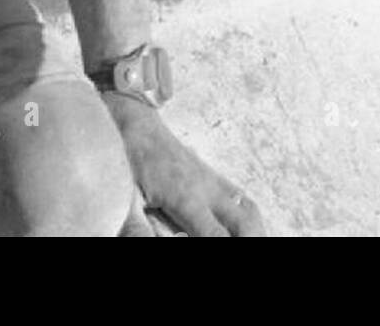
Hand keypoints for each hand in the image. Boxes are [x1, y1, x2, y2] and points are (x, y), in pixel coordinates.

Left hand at [105, 95, 266, 236]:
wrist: (136, 124)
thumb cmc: (127, 159)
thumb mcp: (126, 198)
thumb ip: (139, 229)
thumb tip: (147, 243)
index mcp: (186, 197)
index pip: (216, 236)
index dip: (226, 249)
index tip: (232, 255)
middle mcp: (206, 188)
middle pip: (243, 223)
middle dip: (252, 239)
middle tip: (250, 250)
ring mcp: (212, 180)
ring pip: (248, 209)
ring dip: (254, 230)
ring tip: (253, 240)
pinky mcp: (211, 175)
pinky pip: (241, 197)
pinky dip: (250, 216)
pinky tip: (247, 228)